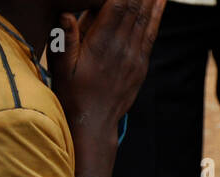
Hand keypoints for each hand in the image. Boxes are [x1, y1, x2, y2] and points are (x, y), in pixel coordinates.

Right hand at [50, 0, 166, 176]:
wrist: (94, 122)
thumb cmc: (71, 92)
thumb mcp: (60, 66)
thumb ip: (64, 39)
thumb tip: (66, 14)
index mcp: (102, 44)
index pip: (118, 6)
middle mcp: (122, 49)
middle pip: (136, 10)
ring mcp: (134, 58)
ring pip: (146, 21)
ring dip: (152, 1)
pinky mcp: (141, 66)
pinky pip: (150, 36)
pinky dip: (156, 17)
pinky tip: (160, 3)